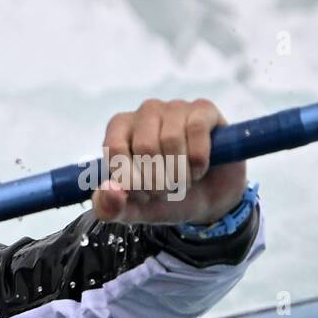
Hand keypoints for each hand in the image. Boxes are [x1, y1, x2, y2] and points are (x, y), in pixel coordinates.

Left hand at [91, 98, 246, 225]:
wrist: (208, 195)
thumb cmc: (163, 194)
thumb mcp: (132, 209)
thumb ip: (109, 208)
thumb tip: (110, 189)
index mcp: (118, 129)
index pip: (114, 149)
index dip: (130, 180)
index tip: (143, 196)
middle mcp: (145, 112)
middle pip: (145, 146)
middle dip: (156, 181)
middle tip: (165, 192)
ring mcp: (175, 107)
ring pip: (171, 139)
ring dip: (179, 174)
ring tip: (181, 183)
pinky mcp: (203, 109)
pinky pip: (197, 129)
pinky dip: (198, 160)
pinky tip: (198, 170)